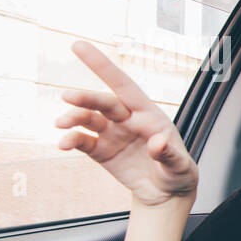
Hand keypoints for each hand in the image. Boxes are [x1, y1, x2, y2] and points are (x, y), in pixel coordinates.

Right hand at [55, 41, 197, 206]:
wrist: (165, 194)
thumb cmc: (178, 174)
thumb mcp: (180, 167)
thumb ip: (169, 155)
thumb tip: (157, 142)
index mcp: (149, 115)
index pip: (124, 86)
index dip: (103, 66)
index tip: (78, 46)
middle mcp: (127, 119)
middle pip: (103, 102)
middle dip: (86, 97)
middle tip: (67, 96)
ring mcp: (112, 134)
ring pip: (88, 118)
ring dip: (73, 118)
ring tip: (60, 124)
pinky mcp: (100, 150)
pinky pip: (82, 141)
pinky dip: (71, 140)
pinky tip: (63, 144)